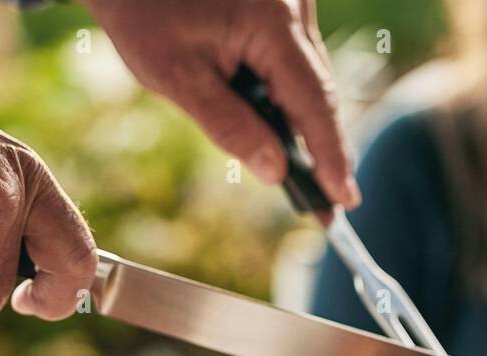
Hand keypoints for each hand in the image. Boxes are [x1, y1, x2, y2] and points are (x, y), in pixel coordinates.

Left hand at [85, 0, 359, 208]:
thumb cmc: (142, 12)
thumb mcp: (177, 77)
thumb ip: (229, 125)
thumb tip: (276, 172)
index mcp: (273, 24)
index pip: (314, 102)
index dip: (331, 155)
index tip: (344, 199)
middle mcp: (294, 8)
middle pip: (319, 90)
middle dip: (324, 149)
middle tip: (333, 205)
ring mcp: (292, 4)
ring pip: (310, 77)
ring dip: (306, 125)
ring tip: (312, 181)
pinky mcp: (281, 7)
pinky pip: (295, 61)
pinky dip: (289, 98)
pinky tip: (284, 133)